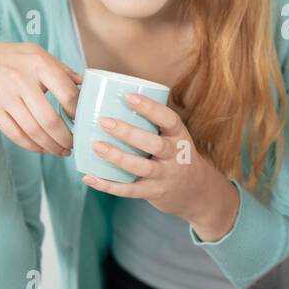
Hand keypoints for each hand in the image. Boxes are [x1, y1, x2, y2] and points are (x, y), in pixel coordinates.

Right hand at [0, 42, 81, 155]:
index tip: (80, 121)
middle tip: (73, 144)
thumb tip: (87, 85)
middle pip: (49, 120)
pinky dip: (32, 146)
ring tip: (61, 150)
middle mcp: (21, 80)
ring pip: (33, 131)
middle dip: (65, 138)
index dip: (77, 112)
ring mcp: (5, 97)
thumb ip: (62, 70)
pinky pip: (16, 135)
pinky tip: (41, 148)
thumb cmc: (12, 60)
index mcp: (39, 64)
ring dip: (50, 146)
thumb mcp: (37, 54)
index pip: (66, 93)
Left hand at [81, 93, 239, 239]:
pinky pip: (130, 190)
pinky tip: (90, 177)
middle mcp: (175, 156)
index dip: (150, 107)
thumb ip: (153, 124)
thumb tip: (113, 100)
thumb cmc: (176, 156)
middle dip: (128, 133)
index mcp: (179, 136)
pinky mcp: (154, 192)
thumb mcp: (175, 137)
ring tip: (96, 146)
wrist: (197, 191)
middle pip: (154, 144)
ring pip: (142, 167)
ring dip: (118, 157)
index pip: (169, 119)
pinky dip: (109, 185)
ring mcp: (165, 176)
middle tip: (104, 122)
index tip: (128, 96)